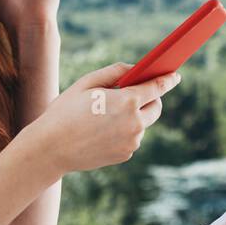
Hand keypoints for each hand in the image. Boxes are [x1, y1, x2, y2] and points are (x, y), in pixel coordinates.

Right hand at [29, 62, 181, 174]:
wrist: (50, 149)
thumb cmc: (65, 111)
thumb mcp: (87, 83)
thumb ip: (115, 72)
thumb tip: (135, 70)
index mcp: (128, 101)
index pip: (157, 87)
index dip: (168, 79)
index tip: (175, 75)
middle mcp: (135, 123)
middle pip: (156, 107)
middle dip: (150, 99)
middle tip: (135, 94)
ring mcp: (132, 141)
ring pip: (143, 124)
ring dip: (134, 117)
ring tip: (107, 115)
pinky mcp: (125, 155)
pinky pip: (131, 138)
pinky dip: (123, 132)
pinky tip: (101, 131)